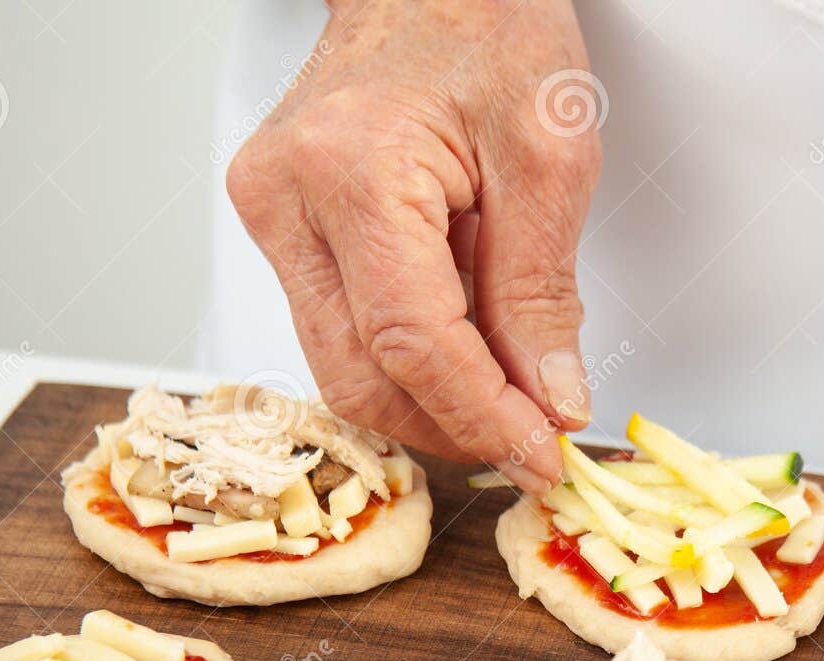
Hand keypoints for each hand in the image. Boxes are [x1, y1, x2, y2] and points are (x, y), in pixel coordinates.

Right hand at [225, 0, 601, 490]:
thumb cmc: (488, 27)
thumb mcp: (550, 155)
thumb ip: (542, 291)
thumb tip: (550, 400)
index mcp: (352, 170)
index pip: (411, 342)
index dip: (481, 416)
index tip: (541, 455)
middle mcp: (287, 198)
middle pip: (362, 374)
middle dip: (453, 427)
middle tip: (532, 447)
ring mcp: (273, 215)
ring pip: (345, 365)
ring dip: (432, 403)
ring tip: (512, 402)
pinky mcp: (284, 226)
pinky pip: (342, 328)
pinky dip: (411, 361)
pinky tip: (470, 355)